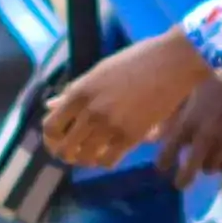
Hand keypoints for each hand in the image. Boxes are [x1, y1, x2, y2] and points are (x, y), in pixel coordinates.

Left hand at [35, 28, 212, 169]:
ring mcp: (110, 125)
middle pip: (65, 147)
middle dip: (65, 152)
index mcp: (79, 92)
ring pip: (85, 157)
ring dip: (84, 159)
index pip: (51, 127)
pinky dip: (103, 161)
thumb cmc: (134, 61)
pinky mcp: (131, 136)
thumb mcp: (97, 73)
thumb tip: (50, 105)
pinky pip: (108, 161)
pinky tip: (107, 153)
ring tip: (90, 153)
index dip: (50, 138)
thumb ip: (73, 92)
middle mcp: (90, 111)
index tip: (57, 139)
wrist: (170, 63)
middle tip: (73, 151)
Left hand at [160, 67, 221, 187]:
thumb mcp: (179, 99)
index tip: (161, 168)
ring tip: (202, 159)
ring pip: (212, 167)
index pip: (170, 150)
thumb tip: (147, 139)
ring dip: (205, 165)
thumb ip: (164, 120)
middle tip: (179, 184)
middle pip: (192, 166)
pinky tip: (219, 154)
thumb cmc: (202, 87)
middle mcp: (207, 132)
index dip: (164, 162)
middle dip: (184, 178)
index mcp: (188, 120)